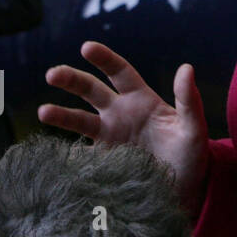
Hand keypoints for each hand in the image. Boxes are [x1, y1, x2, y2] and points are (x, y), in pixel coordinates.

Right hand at [38, 41, 208, 215]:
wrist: (185, 190)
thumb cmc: (192, 153)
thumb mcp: (193, 127)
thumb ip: (188, 100)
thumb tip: (187, 67)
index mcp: (141, 100)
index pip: (120, 72)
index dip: (104, 59)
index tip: (86, 47)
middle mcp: (120, 114)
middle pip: (91, 90)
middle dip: (72, 79)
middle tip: (52, 74)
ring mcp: (109, 138)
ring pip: (79, 121)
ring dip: (60, 115)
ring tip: (43, 111)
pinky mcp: (103, 162)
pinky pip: (79, 156)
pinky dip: (64, 155)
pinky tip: (50, 154)